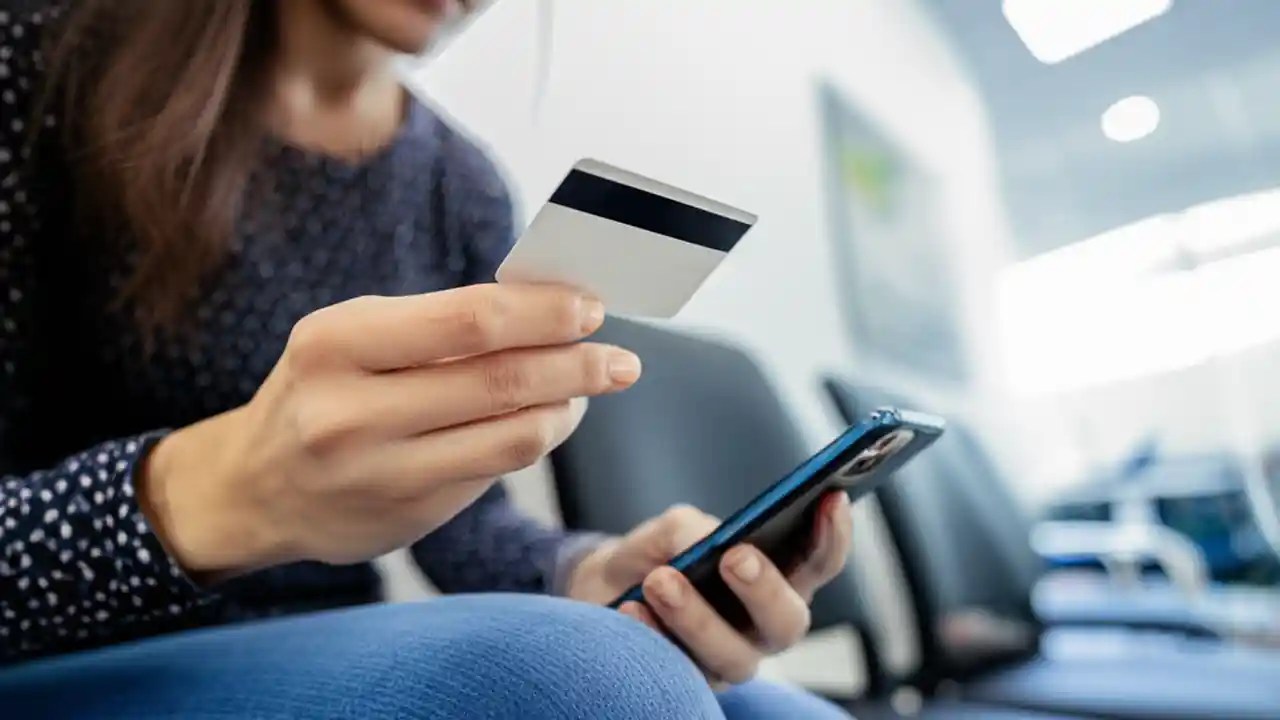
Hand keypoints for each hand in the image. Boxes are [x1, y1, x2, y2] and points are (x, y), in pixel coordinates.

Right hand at [141, 284, 640, 577]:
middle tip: (618, 357)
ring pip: (512, 437)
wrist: (253, 489)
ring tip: (592, 386)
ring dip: (568, 408)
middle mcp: (351, 411)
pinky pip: (496, 472)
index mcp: (336, 342)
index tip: (588, 306)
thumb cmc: (317, 392)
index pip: (467, 319)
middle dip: (577, 364)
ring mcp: (380, 472)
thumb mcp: (352, 337)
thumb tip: (547, 307)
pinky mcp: (408, 516)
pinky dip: (535, 440)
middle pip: (500, 380)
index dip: (542, 312)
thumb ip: (437, 325)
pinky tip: (548, 420)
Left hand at [566, 493, 852, 687]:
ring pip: (733, 655)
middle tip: (735, 557)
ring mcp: (730, 661)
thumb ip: (696, 530)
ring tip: (659, 580)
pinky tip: (631, 608)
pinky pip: (681, 671)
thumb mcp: (675, 528)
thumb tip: (708, 546)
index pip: (819, 562)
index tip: (829, 499)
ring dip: (696, 616)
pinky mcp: (689, 686)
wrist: (606, 588)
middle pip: (789, 622)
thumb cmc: (659, 554)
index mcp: (779, 579)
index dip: (833, 535)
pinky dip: (653, 634)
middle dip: (765, 590)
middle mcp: (764, 627)